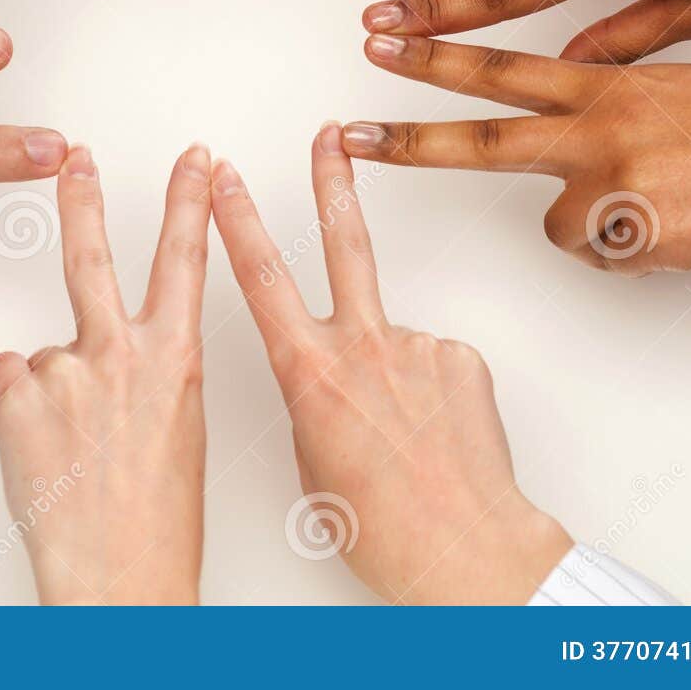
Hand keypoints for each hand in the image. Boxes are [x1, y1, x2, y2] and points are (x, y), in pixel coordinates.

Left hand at [0, 144, 210, 603]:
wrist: (119, 574)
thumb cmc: (158, 520)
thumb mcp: (178, 429)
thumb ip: (148, 376)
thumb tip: (108, 360)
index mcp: (178, 358)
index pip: (187, 258)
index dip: (190, 202)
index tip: (195, 162)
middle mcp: (122, 351)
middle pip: (94, 256)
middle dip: (84, 199)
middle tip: (75, 158)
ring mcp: (65, 367)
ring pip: (44, 354)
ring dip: (52, 393)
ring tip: (72, 449)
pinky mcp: (17, 390)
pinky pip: (13, 383)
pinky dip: (23, 412)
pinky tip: (45, 452)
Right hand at [209, 128, 571, 603]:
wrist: (467, 553)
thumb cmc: (384, 531)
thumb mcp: (313, 466)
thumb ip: (313, 405)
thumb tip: (327, 383)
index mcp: (310, 374)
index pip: (261, 280)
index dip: (236, 222)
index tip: (223, 181)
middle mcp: (363, 347)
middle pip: (342, 243)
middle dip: (330, 183)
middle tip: (328, 136)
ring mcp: (417, 347)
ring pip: (390, 338)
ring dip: (390, 373)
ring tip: (407, 435)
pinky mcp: (462, 358)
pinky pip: (433, 363)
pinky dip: (429, 393)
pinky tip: (437, 436)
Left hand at [343, 37, 690, 272]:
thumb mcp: (667, 85)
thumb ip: (601, 93)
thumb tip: (551, 113)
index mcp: (603, 83)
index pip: (499, 67)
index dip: (434, 56)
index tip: (381, 42)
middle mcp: (597, 127)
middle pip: (483, 136)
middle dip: (411, 137)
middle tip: (351, 135)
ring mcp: (613, 184)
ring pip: (552, 221)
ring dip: (590, 221)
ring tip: (659, 200)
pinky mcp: (634, 235)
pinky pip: (602, 254)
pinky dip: (628, 248)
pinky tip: (678, 227)